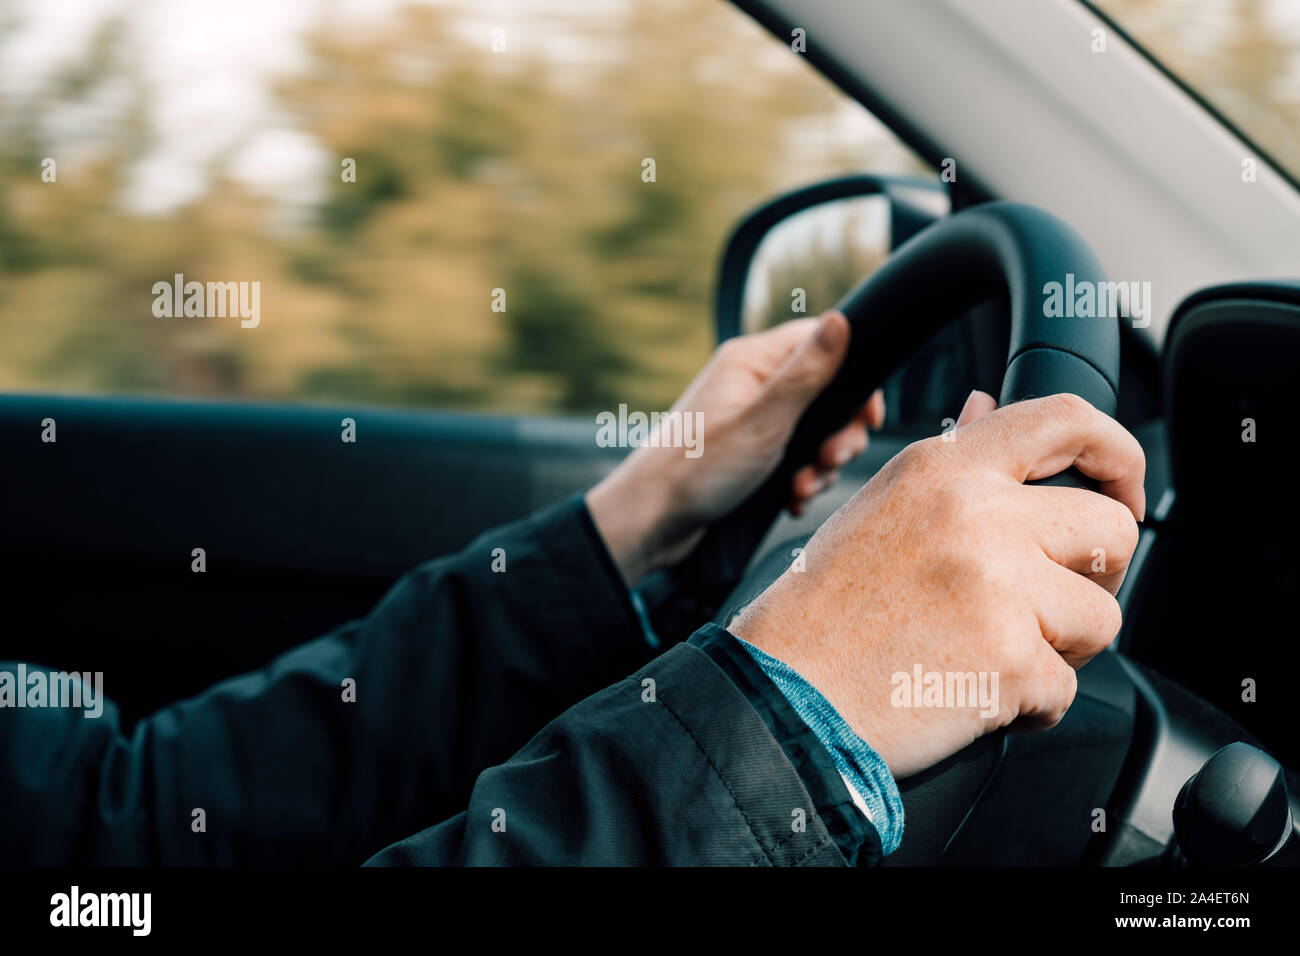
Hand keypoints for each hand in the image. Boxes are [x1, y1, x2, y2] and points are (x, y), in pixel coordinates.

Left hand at [586, 312, 882, 584]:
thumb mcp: (763, 421)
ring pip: (811, 433)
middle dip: (837, 434)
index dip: (854, 379)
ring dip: (818, 466)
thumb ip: (806, 374)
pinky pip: (792, 459)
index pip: (820, 343)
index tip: (867, 418)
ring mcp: (748, 420)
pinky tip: (790, 501)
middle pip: (823, 393)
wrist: (650, 521)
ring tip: (801, 489)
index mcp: (751, 362)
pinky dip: (798, 481)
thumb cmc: (697, 469)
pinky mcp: (747, 454)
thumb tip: (840, 319)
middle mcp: (750, 384)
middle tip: (829, 460)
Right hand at [730, 391, 1144, 778]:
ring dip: (1062, 647)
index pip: (1065, 420)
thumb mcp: (880, 505)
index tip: (1121, 486)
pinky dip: (1029, 704)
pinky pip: (1066, 688)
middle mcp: (979, 515)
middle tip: (1045, 603)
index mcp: (945, 468)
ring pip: (1102, 617)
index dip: (1116, 451)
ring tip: (992, 652)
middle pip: (1112, 529)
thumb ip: (952, 461)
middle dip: (1092, 577)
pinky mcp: (1008, 660)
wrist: (786, 689)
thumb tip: (991, 409)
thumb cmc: (824, 606)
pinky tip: (974, 692)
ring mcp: (998, 586)